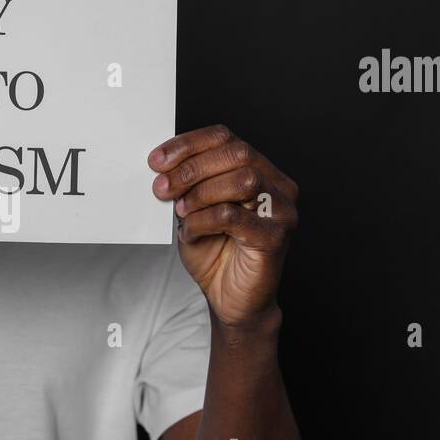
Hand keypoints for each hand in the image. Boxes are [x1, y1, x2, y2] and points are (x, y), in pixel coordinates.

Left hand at [148, 124, 297, 329]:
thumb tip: (162, 166)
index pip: (226, 138)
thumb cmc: (216, 255)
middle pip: (237, 153)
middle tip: (162, 187)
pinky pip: (233, 216)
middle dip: (191, 168)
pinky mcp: (275, 237)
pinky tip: (191, 230)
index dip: (189, 144)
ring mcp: (281, 211)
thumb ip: (186, 186)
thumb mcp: (192, 211)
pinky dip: (203, 220)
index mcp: (259, 170)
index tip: (157, 160)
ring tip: (181, 211)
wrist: (232, 301)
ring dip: (200, 193)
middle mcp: (277, 186)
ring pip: (241, 179)